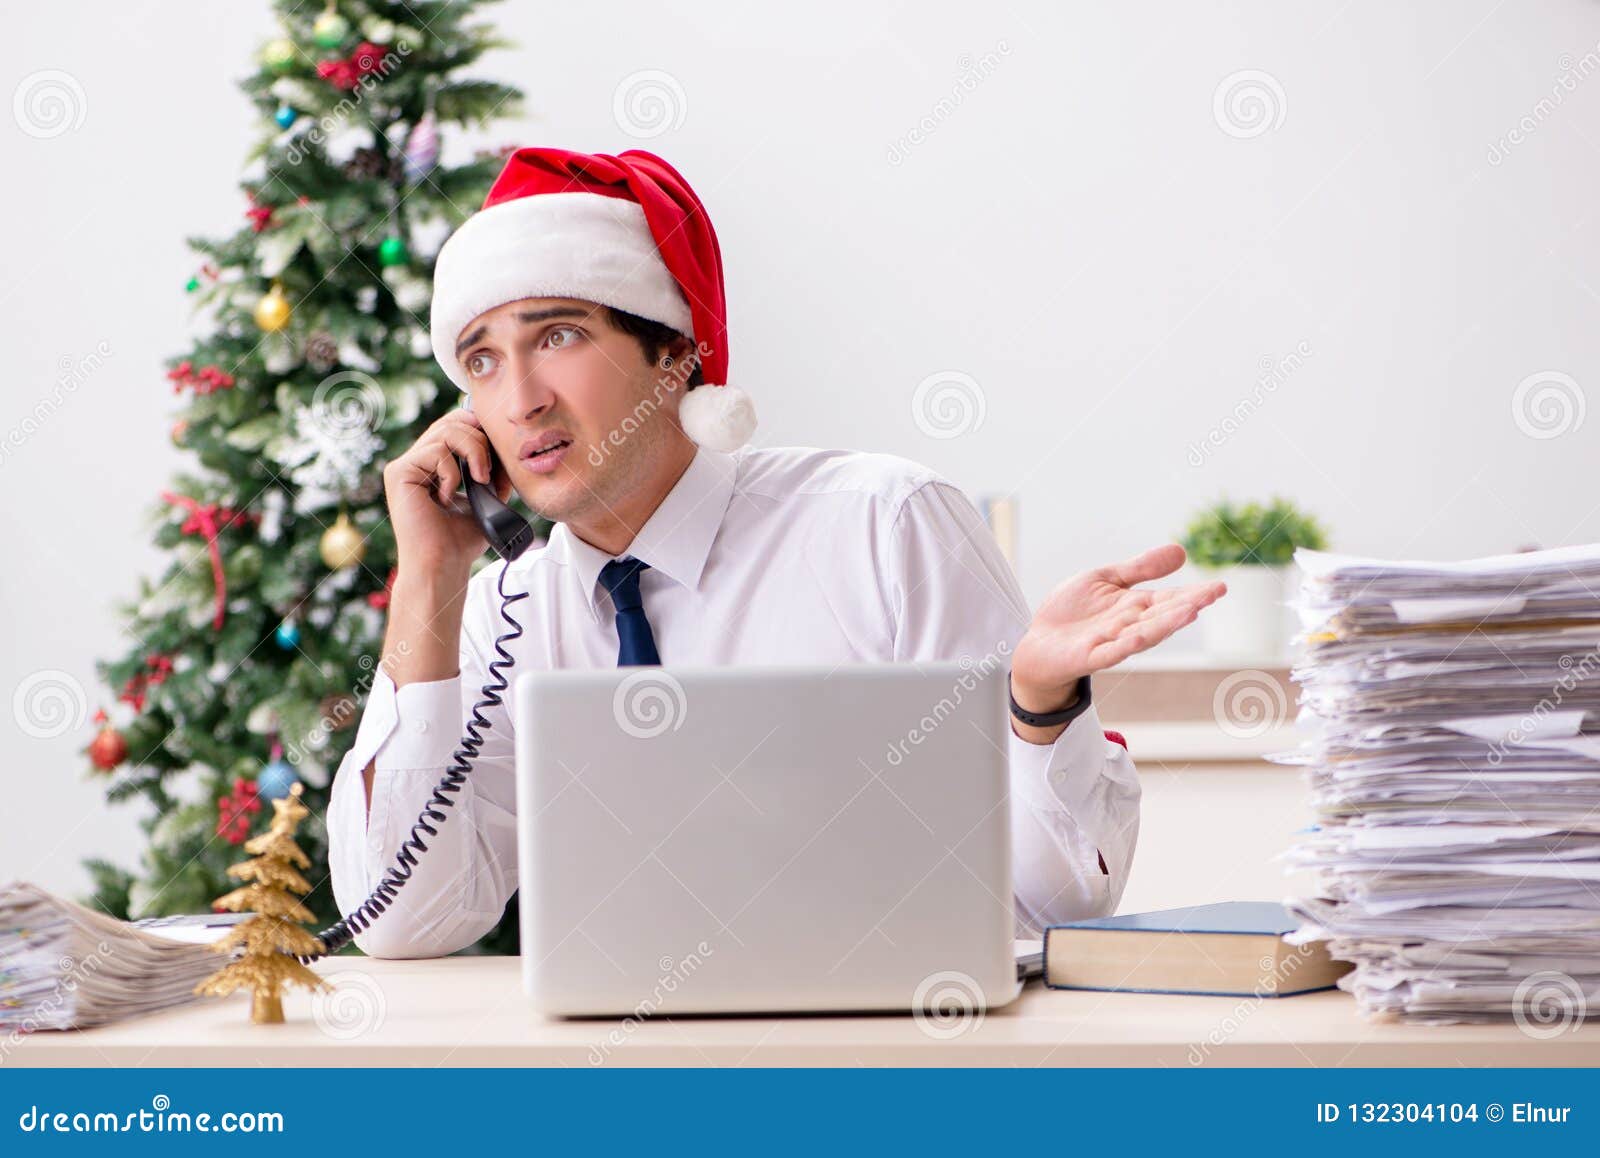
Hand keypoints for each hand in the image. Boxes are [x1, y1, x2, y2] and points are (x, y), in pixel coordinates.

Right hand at [383, 408, 513, 575]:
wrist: (443, 565)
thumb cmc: (462, 540)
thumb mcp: (487, 497)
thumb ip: (492, 468)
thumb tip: (503, 443)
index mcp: (434, 464)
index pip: (457, 424)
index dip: (480, 429)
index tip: (498, 456)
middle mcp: (417, 461)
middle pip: (452, 421)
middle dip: (480, 441)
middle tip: (488, 472)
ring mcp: (405, 465)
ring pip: (446, 431)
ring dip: (473, 453)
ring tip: (479, 481)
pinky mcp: (399, 473)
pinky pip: (435, 452)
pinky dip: (452, 473)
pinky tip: (448, 498)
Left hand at [1010, 543, 1225, 714]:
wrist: (1038, 644)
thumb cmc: (1071, 612)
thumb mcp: (1105, 579)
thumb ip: (1140, 568)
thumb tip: (1181, 550)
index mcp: (1134, 606)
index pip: (1169, 598)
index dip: (1193, 593)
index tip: (1219, 586)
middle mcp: (1128, 625)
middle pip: (1162, 615)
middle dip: (1187, 605)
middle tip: (1213, 594)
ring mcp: (1110, 642)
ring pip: (1143, 634)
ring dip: (1166, 624)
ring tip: (1190, 611)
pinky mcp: (1089, 656)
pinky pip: (1111, 652)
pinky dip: (1127, 644)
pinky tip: (1142, 635)